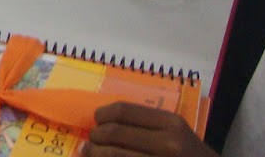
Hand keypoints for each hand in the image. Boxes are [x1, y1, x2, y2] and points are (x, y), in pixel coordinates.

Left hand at [81, 102, 217, 156]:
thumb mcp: (177, 134)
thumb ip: (148, 127)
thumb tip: (105, 122)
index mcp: (171, 124)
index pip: (124, 112)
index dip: (102, 115)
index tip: (96, 121)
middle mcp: (168, 144)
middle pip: (114, 133)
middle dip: (95, 137)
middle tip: (90, 141)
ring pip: (114, 155)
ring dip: (94, 154)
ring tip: (87, 154)